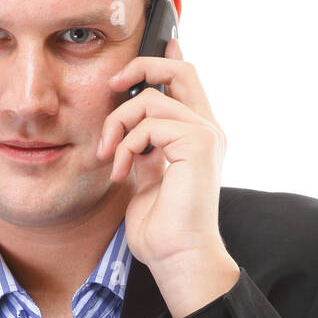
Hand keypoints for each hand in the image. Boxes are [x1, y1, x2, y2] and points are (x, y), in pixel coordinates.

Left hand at [96, 36, 227, 268]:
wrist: (178, 258)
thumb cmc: (161, 231)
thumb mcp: (147, 181)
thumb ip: (145, 151)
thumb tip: (130, 131)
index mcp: (197, 137)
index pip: (185, 81)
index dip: (163, 60)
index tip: (136, 59)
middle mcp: (208, 130)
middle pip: (180, 68)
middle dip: (140, 66)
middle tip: (111, 85)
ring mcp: (206, 134)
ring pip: (151, 97)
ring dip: (117, 125)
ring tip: (109, 158)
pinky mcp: (198, 143)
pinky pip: (148, 123)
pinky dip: (125, 145)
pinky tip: (119, 171)